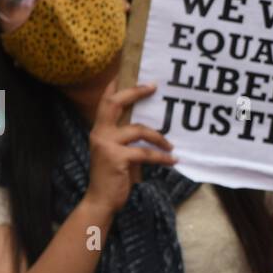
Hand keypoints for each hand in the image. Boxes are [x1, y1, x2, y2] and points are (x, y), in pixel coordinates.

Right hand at [86, 80, 175, 216]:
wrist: (101, 201)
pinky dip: (162, 157)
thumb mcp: (117, 153)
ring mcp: (107, 144)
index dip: (115, 85)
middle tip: (154, 86)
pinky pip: (146, 153)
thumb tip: (148, 128)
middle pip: (115, 103)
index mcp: (99, 130)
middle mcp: (100, 133)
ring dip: (159, 137)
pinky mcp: (118, 158)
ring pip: (139, 130)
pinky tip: (172, 160)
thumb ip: (126, 139)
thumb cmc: (112, 177)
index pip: (105, 101)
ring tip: (171, 146)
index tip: (125, 71)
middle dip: (135, 92)